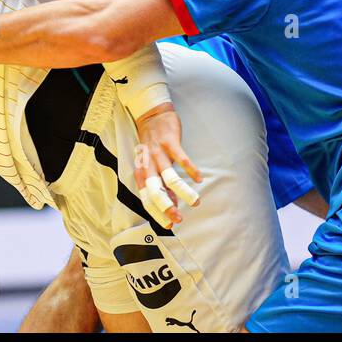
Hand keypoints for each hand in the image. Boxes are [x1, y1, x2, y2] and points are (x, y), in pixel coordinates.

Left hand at [131, 103, 201, 229]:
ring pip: (170, 177)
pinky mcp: (170, 142)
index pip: (147, 198)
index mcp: (142, 172)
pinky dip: (191, 170)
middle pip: (155, 191)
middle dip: (166, 207)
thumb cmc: (153, 144)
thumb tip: (173, 204)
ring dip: (183, 192)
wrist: (151, 115)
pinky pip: (181, 158)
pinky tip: (199, 179)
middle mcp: (148, 165)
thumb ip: (162, 185)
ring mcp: (159, 153)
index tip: (169, 226)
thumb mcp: (154, 166)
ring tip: (196, 202)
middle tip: (179, 219)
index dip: (157, 213)